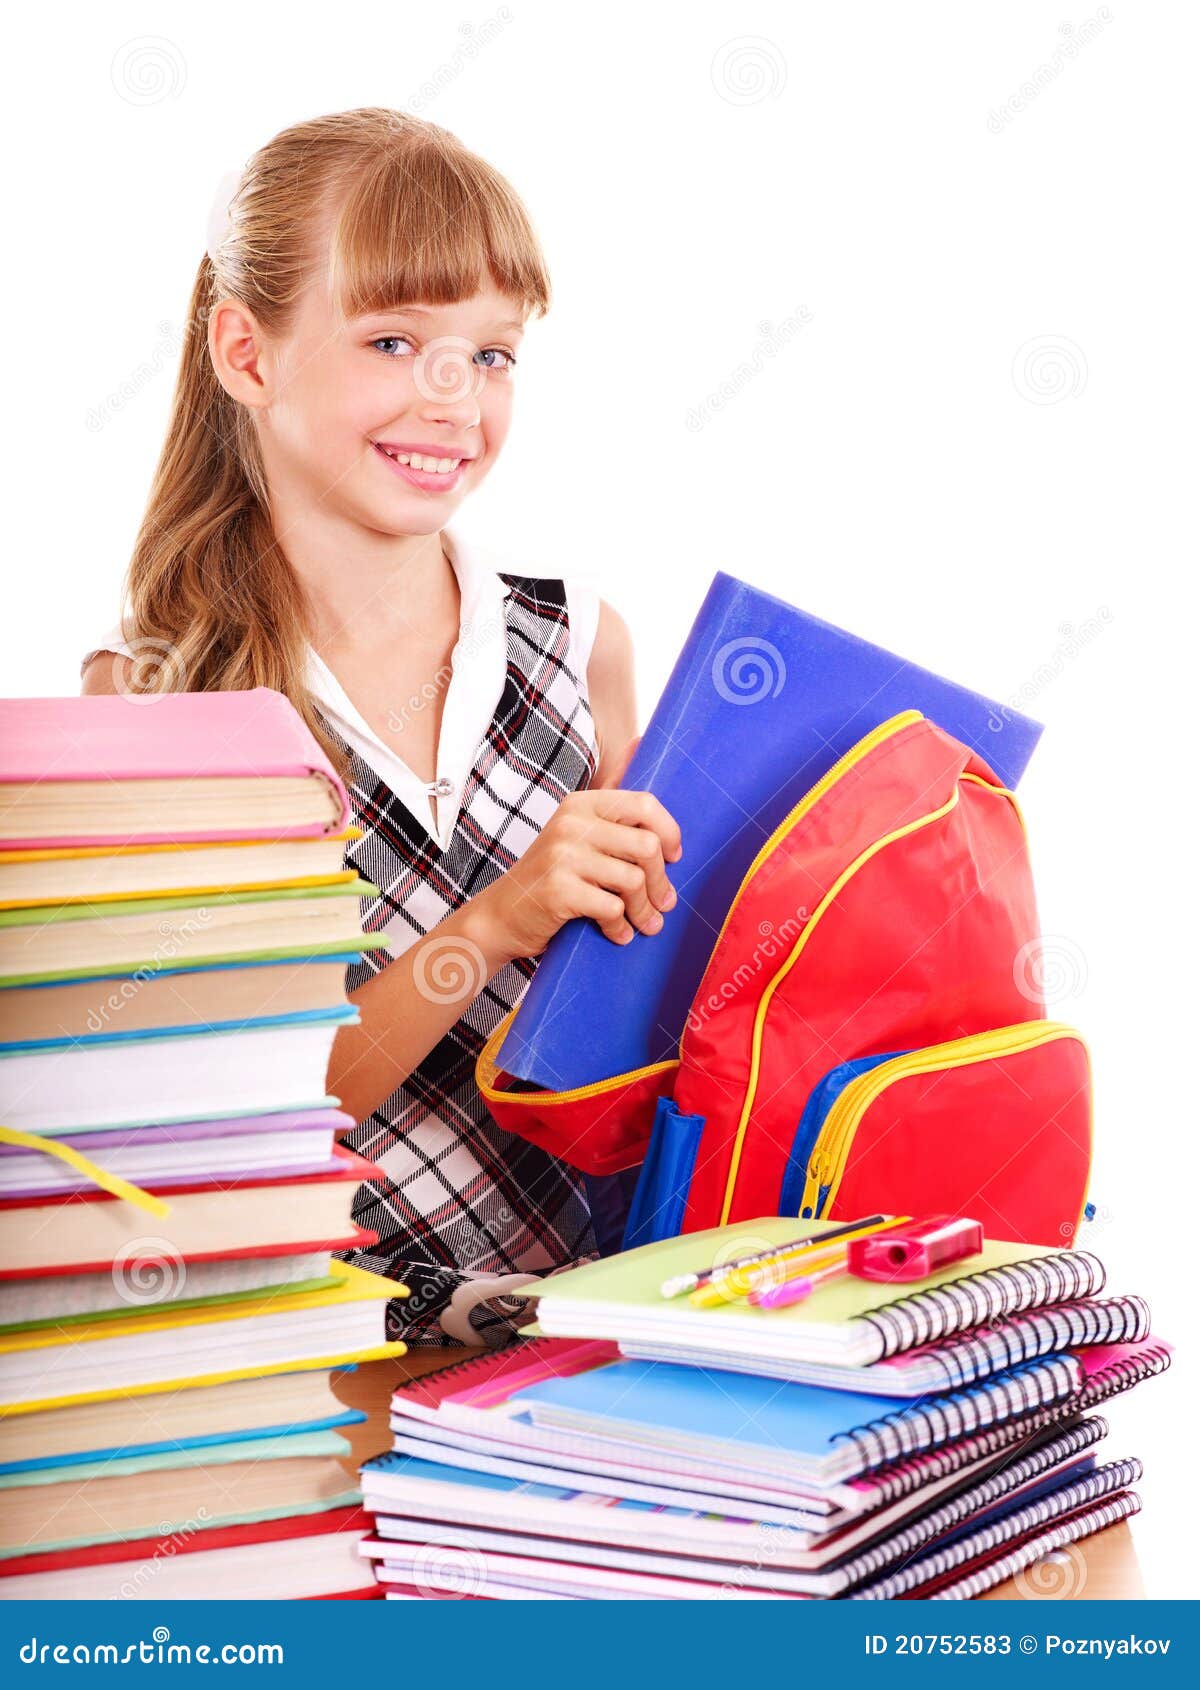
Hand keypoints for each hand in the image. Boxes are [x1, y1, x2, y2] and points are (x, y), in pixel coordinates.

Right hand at [467, 787, 682, 962]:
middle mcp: (571, 824)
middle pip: (646, 847)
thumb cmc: (550, 881)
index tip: (673, 857)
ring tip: (647, 924)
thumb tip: (671, 846)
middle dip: (661, 881)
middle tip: (665, 903)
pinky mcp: (558, 889)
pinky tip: (619, 935)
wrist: (500, 916)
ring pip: (633, 881)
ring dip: (645, 910)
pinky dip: (621, 928)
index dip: (669, 832)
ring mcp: (562, 855)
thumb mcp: (578, 843)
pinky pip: (612, 910)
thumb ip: (615, 834)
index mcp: (581, 805)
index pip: (644, 805)